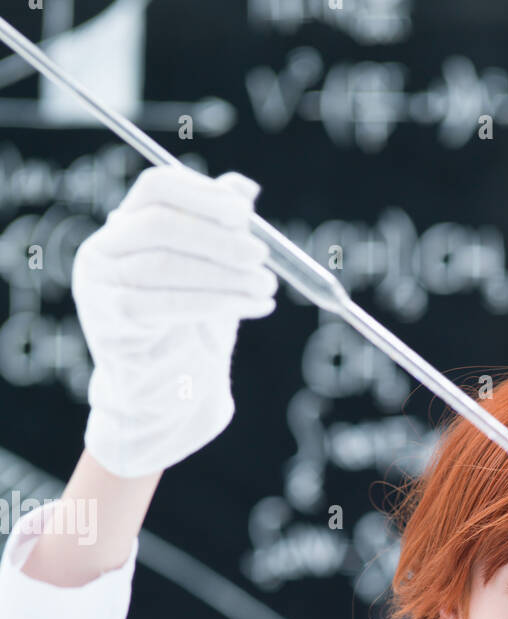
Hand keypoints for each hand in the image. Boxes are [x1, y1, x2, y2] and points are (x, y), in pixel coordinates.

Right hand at [71, 165, 277, 477]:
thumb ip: (220, 230)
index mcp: (124, 229)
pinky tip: (252, 307)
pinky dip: (216, 302)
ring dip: (226, 274)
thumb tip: (243, 186)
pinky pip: (166, 303)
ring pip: (166, 264)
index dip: (203, 194)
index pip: (156, 188)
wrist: (170, 401)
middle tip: (263, 256)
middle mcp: (103, 252)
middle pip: (160, 223)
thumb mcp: (213, 276)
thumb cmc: (191, 334)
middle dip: (219, 237)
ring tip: (266, 287)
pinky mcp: (112, 324)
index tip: (246, 214)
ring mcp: (101, 288)